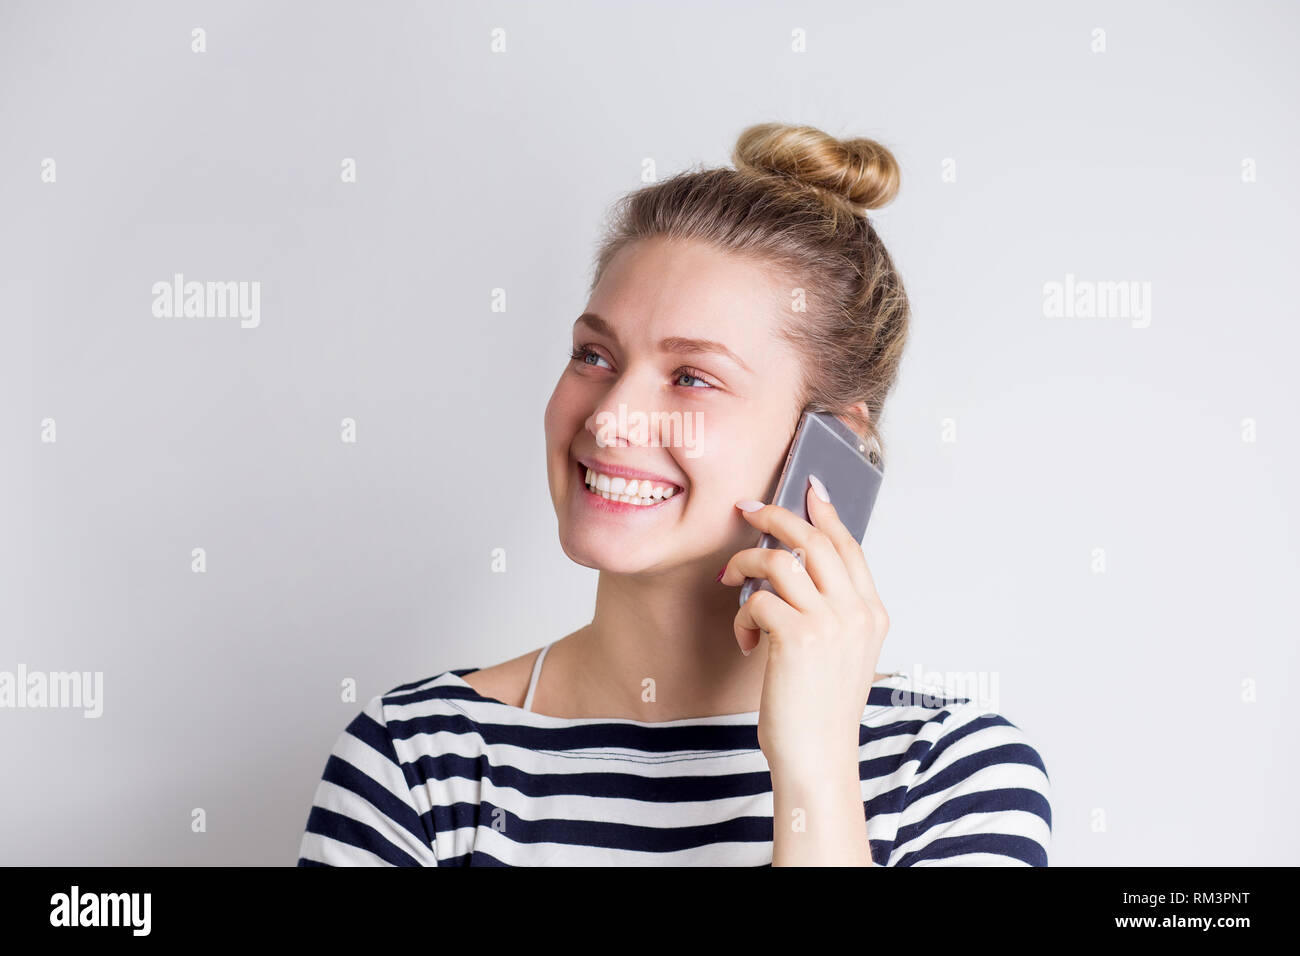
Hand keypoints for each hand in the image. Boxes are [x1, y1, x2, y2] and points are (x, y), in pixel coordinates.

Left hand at [721, 476, 890, 779]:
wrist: (818, 758)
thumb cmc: (821, 710)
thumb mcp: (843, 654)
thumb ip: (833, 611)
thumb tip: (792, 568)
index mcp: (873, 613)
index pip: (848, 546)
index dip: (825, 512)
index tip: (806, 488)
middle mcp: (857, 612)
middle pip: (813, 539)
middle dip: (775, 516)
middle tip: (747, 509)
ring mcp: (829, 623)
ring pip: (779, 560)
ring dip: (745, 563)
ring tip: (731, 580)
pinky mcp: (796, 637)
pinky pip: (757, 600)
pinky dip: (742, 615)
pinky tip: (745, 641)